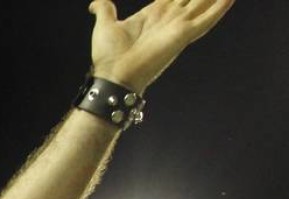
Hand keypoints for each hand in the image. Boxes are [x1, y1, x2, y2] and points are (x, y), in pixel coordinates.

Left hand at [88, 0, 233, 92]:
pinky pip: (208, 18)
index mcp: (154, 14)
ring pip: (204, 2)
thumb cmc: (108, 56)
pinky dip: (220, 7)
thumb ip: (104, 10)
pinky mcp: (184, 35)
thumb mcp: (105, 25)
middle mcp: (170, 18)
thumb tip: (95, 4)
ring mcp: (179, 26)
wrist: (113, 75)